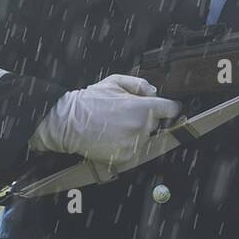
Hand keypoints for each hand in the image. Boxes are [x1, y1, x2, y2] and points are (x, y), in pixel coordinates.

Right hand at [28, 74, 180, 165]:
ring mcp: (134, 143)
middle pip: (157, 123)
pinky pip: (135, 149)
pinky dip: (127, 144)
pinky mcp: (126, 156)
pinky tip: (113, 136)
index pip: (171, 109)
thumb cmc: (89, 102)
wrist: (66, 123)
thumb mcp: (113, 82)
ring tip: (116, 125)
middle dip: (146, 117)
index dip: (169, 107)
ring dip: (137, 131)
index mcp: (143, 108)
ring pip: (146, 136)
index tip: (167, 108)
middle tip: (126, 113)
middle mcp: (142, 127)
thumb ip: (139, 84)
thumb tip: (154, 92)